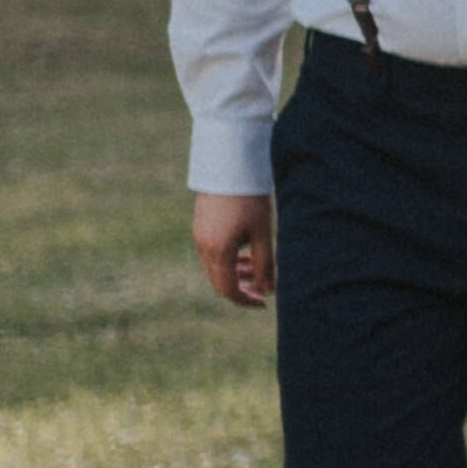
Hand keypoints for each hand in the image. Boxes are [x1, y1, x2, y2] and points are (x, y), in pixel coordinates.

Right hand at [194, 192, 277, 309]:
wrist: (229, 166)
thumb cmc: (250, 199)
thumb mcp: (262, 233)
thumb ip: (265, 265)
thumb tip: (267, 290)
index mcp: (218, 250)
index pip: (228, 289)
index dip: (246, 300)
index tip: (264, 301)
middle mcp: (203, 246)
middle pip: (219, 281)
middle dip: (242, 289)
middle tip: (263, 289)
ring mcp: (199, 236)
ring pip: (215, 268)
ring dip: (236, 274)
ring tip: (257, 269)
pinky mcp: (200, 227)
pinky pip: (212, 254)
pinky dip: (228, 260)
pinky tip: (246, 254)